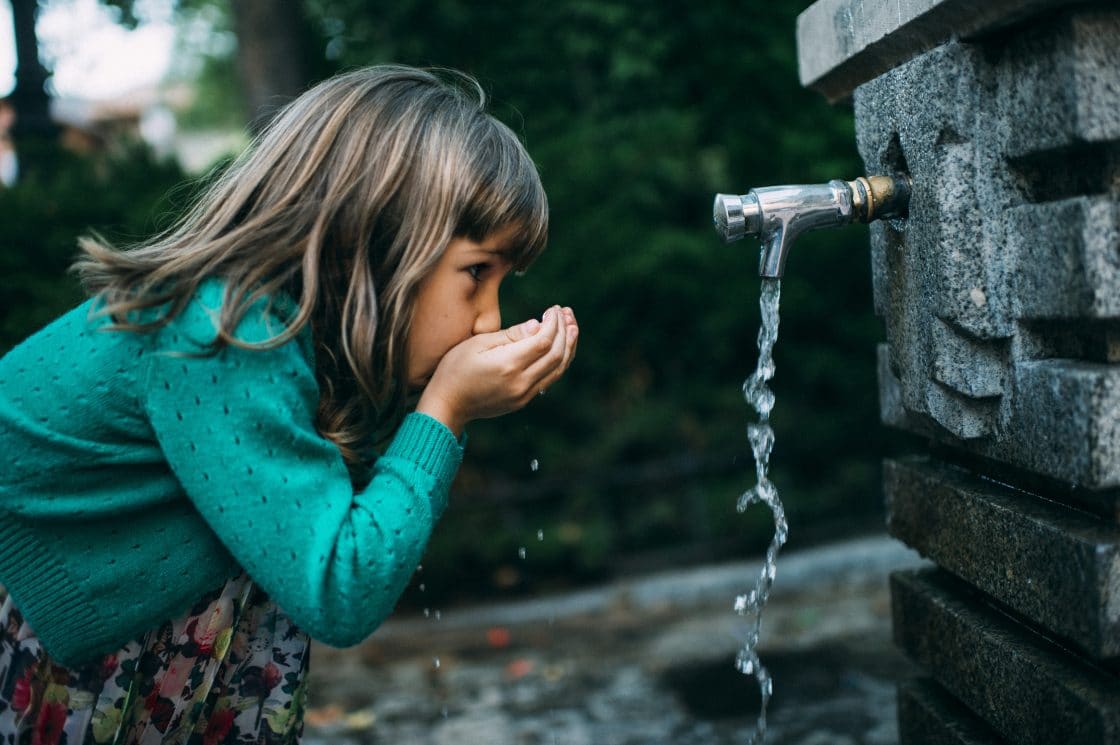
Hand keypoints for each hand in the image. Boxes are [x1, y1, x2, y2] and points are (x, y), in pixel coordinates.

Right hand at [416, 306, 578, 435]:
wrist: (447, 404)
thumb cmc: (456, 368)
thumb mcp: (478, 343)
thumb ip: (511, 335)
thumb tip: (538, 326)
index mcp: (508, 365)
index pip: (544, 340)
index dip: (553, 323)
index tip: (553, 308)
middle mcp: (520, 382)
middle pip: (556, 354)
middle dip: (565, 331)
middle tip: (566, 312)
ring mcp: (524, 395)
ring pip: (558, 369)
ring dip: (568, 347)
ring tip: (573, 327)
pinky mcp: (523, 401)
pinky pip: (549, 379)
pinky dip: (559, 361)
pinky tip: (561, 347)